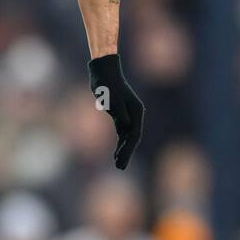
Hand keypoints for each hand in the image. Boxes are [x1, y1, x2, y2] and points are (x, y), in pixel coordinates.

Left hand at [88, 53, 143, 169]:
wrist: (103, 71)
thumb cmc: (106, 83)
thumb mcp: (111, 97)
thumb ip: (119, 111)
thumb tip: (125, 125)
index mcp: (136, 110)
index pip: (134, 134)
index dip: (127, 149)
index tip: (119, 160)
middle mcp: (135, 114)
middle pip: (132, 138)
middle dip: (126, 153)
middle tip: (120, 168)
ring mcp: (128, 115)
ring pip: (128, 137)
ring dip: (123, 150)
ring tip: (118, 164)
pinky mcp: (120, 114)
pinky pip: (122, 132)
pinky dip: (120, 143)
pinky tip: (116, 153)